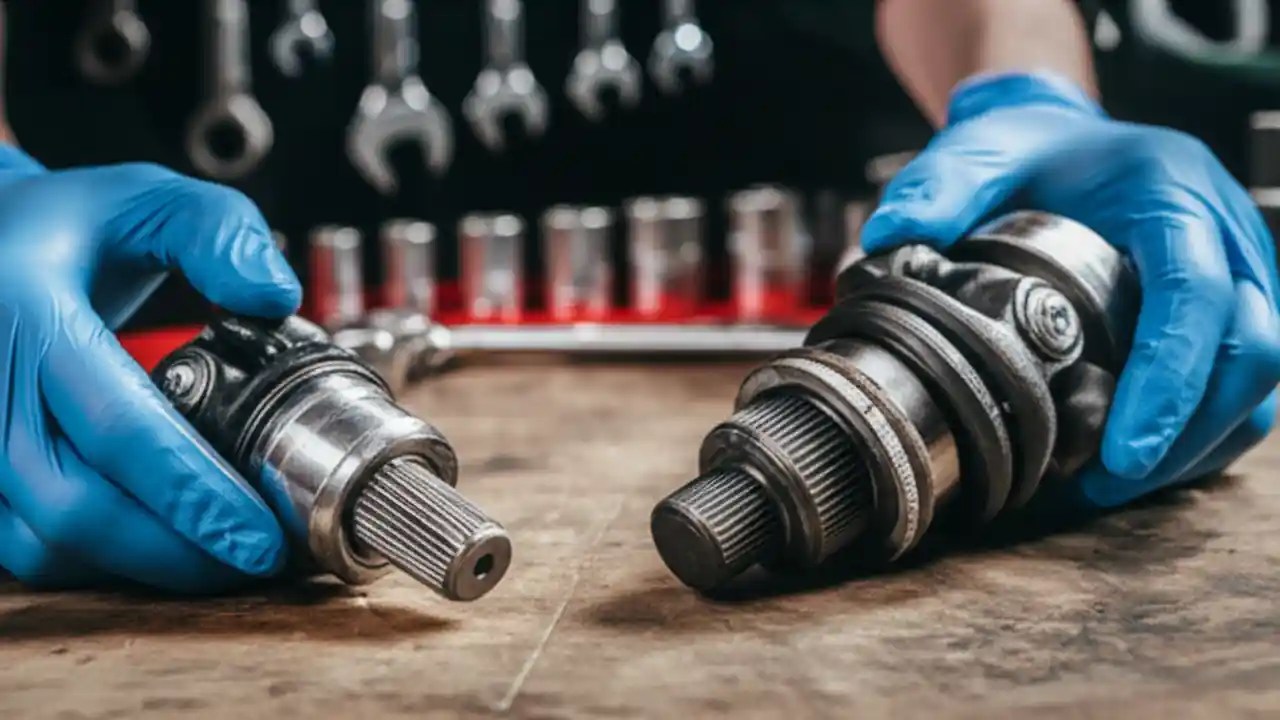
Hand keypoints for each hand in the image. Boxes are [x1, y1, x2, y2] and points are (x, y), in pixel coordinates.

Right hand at [0, 146, 300, 591]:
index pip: (117, 425)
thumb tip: (273, 294)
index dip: (194, 494)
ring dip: (139, 566)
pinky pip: (22, 544)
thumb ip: (219, 233)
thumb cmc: (69, 225)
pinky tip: (161, 548)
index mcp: (26, 308)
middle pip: (73, 507)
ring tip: (222, 560)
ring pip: (42, 541)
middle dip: (175, 551)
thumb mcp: (145, 197)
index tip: (261, 536)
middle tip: (256, 559)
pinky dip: (96, 560)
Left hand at [860, 72, 1279, 508]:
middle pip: (1249, 349)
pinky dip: (1201, 439)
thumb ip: (940, 184)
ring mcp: (1244, 276)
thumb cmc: (1031, 149)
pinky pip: (1247, 390)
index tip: (1123, 451)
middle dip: (1185, 432)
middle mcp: (1228, 234)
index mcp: (1173, 192)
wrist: (1067, 140)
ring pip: (1260, 381)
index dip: (1169, 379)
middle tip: (1105, 484)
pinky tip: (1134, 469)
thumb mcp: (982, 148)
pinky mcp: (1237, 313)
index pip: (1197, 294)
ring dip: (1195, 447)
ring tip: (1109, 488)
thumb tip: (889, 238)